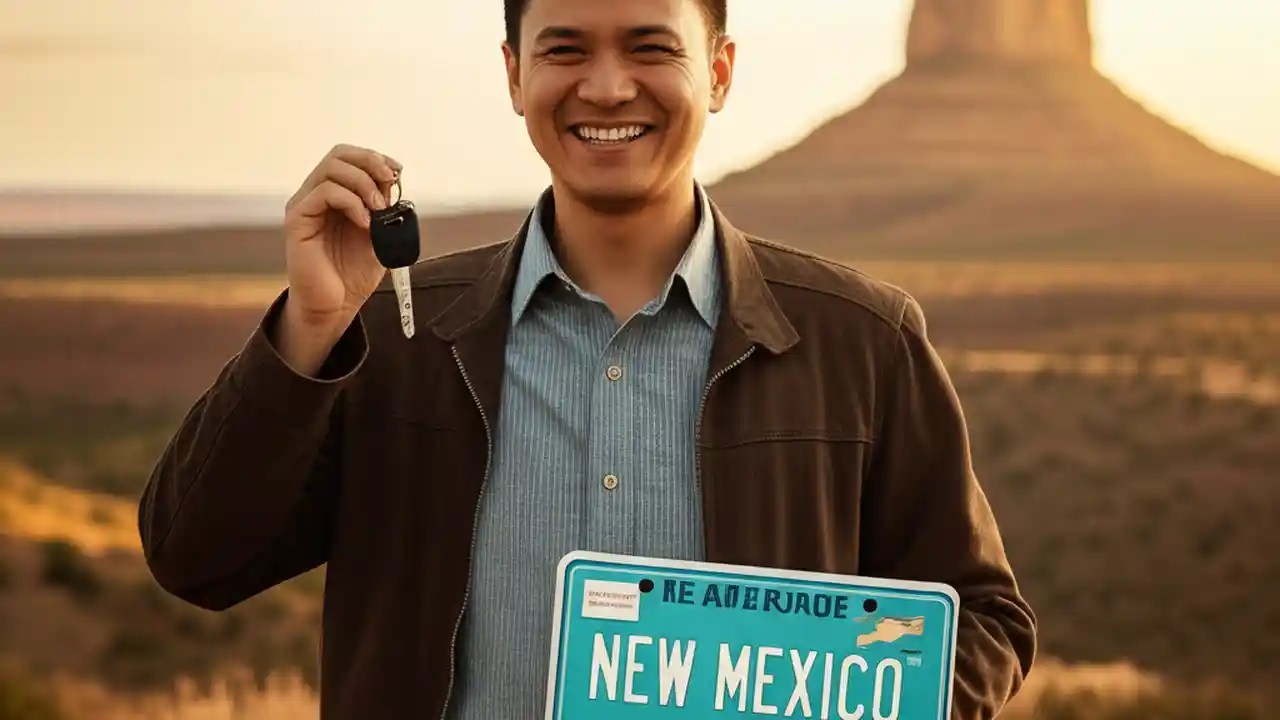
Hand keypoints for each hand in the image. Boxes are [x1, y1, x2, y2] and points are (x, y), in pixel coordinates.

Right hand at [276, 144, 402, 373]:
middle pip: (338, 154)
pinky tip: (365, 223)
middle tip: (390, 182)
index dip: (374, 157)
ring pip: (331, 169)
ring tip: (379, 208)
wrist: (335, 306)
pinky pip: (323, 193)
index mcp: (334, 194)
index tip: (397, 172)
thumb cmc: (353, 273)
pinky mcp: (297, 220)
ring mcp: (304, 206)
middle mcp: (315, 194)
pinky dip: (351, 202)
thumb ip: (385, 209)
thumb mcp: (380, 235)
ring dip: (363, 183)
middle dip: (370, 162)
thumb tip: (393, 182)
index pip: (348, 157)